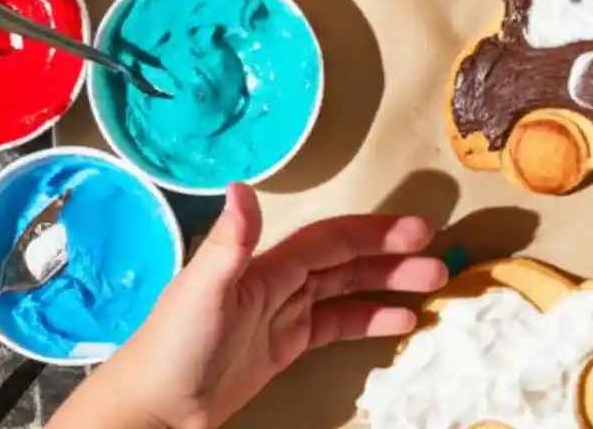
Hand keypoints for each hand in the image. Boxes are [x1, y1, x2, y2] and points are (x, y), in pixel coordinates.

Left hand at [50, 184, 448, 428]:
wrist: (153, 407)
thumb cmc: (173, 347)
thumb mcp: (200, 292)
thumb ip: (229, 243)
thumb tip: (244, 186)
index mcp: (265, 264)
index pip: (332, 240)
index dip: (375, 233)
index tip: (418, 231)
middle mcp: (279, 281)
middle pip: (347, 262)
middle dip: (393, 258)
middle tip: (439, 262)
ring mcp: (284, 314)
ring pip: (347, 290)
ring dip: (389, 286)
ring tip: (433, 288)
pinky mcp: (285, 346)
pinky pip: (336, 324)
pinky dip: (369, 319)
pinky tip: (400, 322)